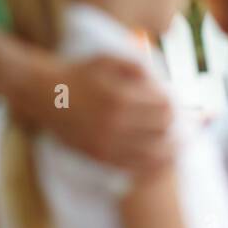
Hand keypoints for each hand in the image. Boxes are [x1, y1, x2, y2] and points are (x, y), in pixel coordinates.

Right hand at [48, 55, 175, 175]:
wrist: (42, 92)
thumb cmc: (79, 73)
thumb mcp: (109, 59)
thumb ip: (139, 68)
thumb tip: (165, 84)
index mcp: (121, 97)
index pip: (166, 108)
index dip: (178, 107)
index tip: (180, 106)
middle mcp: (114, 122)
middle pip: (163, 130)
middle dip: (176, 126)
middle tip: (185, 126)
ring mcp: (105, 142)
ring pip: (153, 154)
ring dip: (172, 150)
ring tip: (181, 146)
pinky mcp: (97, 156)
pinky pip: (133, 168)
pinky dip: (152, 167)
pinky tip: (162, 163)